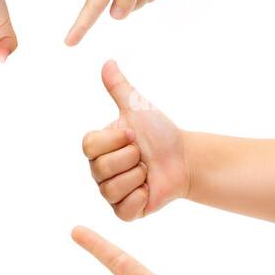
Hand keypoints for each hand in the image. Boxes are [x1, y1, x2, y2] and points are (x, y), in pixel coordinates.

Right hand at [81, 61, 188, 220]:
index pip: (89, 147)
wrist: (185, 158)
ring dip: (138, 177)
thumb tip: (108, 62)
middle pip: (100, 169)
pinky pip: (124, 208)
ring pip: (112, 189)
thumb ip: (119, 87)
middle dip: (131, 158)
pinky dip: (141, 198)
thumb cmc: (161, 133)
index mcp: (97, 149)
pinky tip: (149, 189)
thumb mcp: (138, 108)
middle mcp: (98, 172)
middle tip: (143, 155)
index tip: (132, 135)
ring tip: (147, 171)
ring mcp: (110, 193)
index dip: (115, 140)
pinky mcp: (125, 212)